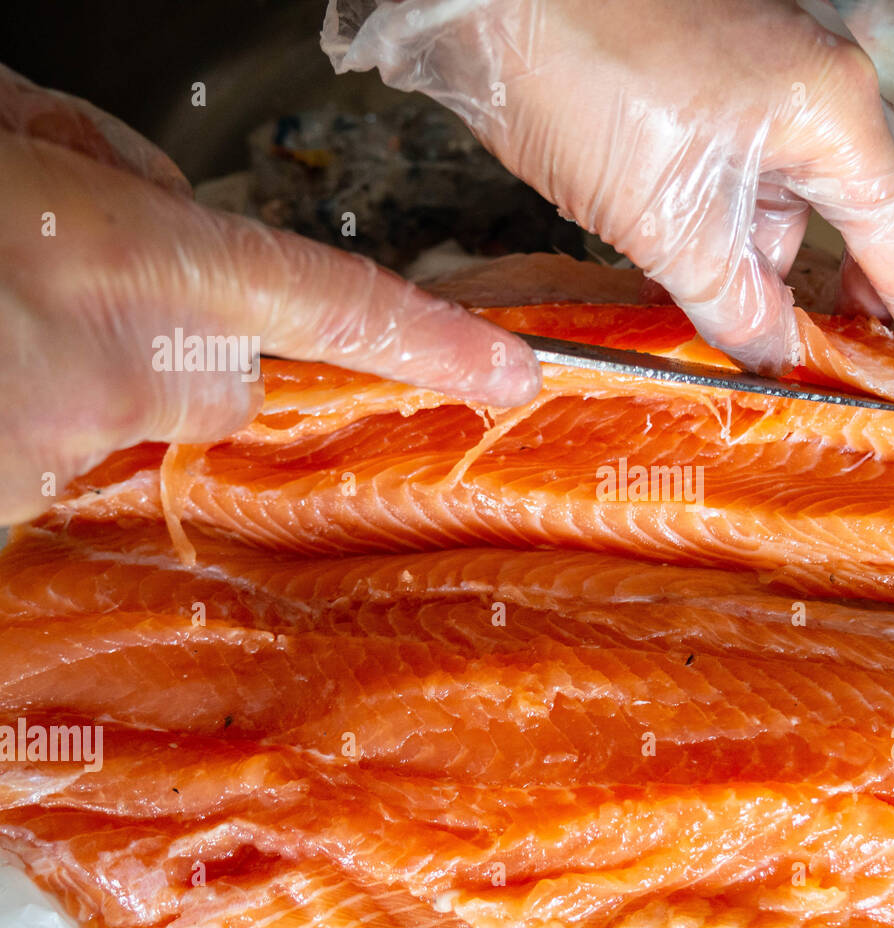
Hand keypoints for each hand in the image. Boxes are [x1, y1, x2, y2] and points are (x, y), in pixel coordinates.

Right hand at [0, 67, 539, 524]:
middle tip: (85, 297)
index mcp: (123, 260)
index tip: (507, 376)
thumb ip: (87, 160)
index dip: (429, 342)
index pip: (326, 303)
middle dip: (180, 347)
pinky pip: (39, 463)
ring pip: (119, 421)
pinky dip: (13, 419)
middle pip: (219, 383)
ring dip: (73, 375)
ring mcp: (42, 456)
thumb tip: (136, 191)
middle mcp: (104, 374)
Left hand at [323, 0, 893, 385]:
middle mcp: (819, 86)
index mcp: (829, 113)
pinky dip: (740, 234)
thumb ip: (735, 302)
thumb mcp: (664, 221)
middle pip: (875, 212)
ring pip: (804, 200)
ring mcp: (769, 78)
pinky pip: (755, 176)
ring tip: (767, 334)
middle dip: (872, 293)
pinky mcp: (720, 85)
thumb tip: (776, 354)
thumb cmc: (575, 72)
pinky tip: (713, 279)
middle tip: (880, 363)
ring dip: (786, 270)